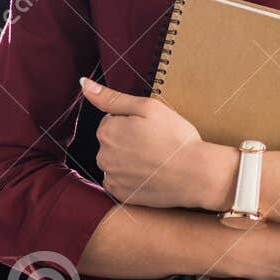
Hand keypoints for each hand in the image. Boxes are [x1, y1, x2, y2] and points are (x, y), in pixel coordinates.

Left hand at [81, 77, 233, 208]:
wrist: (195, 175)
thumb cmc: (175, 137)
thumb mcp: (148, 107)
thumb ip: (113, 97)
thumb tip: (84, 84)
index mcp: (107, 131)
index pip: (112, 120)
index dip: (134, 121)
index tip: (152, 127)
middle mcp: (103, 156)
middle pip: (113, 142)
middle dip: (130, 140)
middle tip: (157, 142)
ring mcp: (112, 178)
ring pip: (117, 162)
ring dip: (130, 159)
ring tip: (157, 159)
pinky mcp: (122, 195)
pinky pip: (121, 182)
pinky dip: (133, 178)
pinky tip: (152, 174)